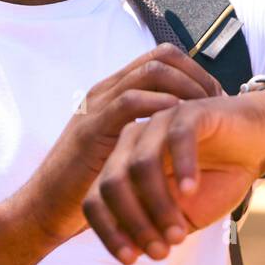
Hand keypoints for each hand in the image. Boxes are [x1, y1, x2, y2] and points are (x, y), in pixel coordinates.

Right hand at [19, 43, 224, 244]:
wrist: (45, 208)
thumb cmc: (90, 184)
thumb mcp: (123, 150)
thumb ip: (145, 134)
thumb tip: (185, 134)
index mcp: (115, 92)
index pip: (163, 58)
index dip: (195, 71)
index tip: (216, 97)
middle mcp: (107, 90)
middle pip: (162, 56)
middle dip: (197, 75)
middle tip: (218, 102)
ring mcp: (98, 105)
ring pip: (151, 71)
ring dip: (186, 87)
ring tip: (206, 111)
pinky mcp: (91, 128)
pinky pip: (130, 102)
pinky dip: (160, 106)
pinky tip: (181, 125)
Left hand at [82, 88, 264, 263]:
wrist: (258, 143)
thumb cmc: (217, 179)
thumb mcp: (183, 215)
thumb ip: (157, 227)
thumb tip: (131, 252)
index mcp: (123, 166)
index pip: (96, 199)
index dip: (108, 232)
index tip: (130, 260)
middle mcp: (133, 142)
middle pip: (111, 183)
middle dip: (133, 224)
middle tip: (161, 252)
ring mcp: (159, 123)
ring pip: (140, 165)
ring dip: (158, 206)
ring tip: (179, 234)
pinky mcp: (189, 112)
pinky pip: (177, 139)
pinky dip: (182, 168)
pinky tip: (192, 191)